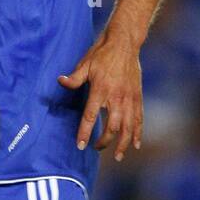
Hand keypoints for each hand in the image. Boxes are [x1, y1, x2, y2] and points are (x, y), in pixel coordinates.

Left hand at [58, 26, 143, 160]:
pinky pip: (139, 119)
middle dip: (104, 141)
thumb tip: (60, 81)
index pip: (90, 116)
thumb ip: (74, 78)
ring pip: (128, 127)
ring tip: (117, 156)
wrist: (125, 43)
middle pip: (112, 127)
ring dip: (123, 144)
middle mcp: (117, 97)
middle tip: (96, 148)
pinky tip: (136, 145)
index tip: (80, 145)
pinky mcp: (138, 97)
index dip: (84, 132)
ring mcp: (129, 98)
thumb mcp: (85, 63)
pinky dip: (138, 133)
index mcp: (101, 89)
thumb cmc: (102, 53)